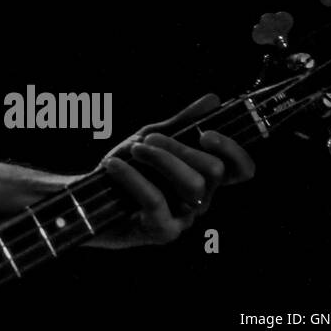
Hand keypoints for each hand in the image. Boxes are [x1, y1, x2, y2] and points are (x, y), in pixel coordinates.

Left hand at [86, 93, 254, 248]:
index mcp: (204, 177)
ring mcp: (184, 218)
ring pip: (193, 185)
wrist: (89, 197)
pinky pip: (156, 201)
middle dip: (180, 148)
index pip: (241, 170)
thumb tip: (214, 99)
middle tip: (149, 139)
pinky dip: (133, 177)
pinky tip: (114, 165)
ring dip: (161, 159)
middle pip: (213, 171)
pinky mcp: (162, 232)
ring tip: (134, 150)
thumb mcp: (152, 140)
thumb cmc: (128, 168)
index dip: (234, 152)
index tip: (206, 134)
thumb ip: (182, 123)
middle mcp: (201, 200)